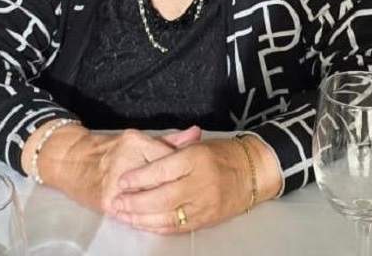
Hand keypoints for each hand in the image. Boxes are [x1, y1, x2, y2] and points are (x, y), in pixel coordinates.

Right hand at [47, 127, 197, 213]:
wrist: (73, 162)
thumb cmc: (109, 150)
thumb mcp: (138, 140)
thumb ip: (169, 140)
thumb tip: (197, 133)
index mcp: (133, 142)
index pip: (168, 158)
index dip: (184, 170)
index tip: (193, 176)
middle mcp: (124, 161)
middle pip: (162, 180)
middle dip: (178, 189)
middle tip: (190, 195)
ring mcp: (115, 183)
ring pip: (151, 200)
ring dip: (167, 206)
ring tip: (179, 207)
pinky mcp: (109, 202)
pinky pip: (136, 213)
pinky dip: (149, 217)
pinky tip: (161, 218)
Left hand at [108, 134, 255, 233]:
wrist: (254, 172)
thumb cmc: (222, 154)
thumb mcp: (197, 145)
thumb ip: (171, 149)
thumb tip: (144, 152)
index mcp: (196, 158)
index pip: (161, 169)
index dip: (139, 177)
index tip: (122, 181)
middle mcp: (200, 182)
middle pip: (161, 196)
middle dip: (135, 202)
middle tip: (117, 202)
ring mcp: (204, 204)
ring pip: (167, 216)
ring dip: (142, 218)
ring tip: (124, 215)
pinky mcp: (206, 219)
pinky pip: (177, 227)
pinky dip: (157, 227)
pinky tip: (142, 224)